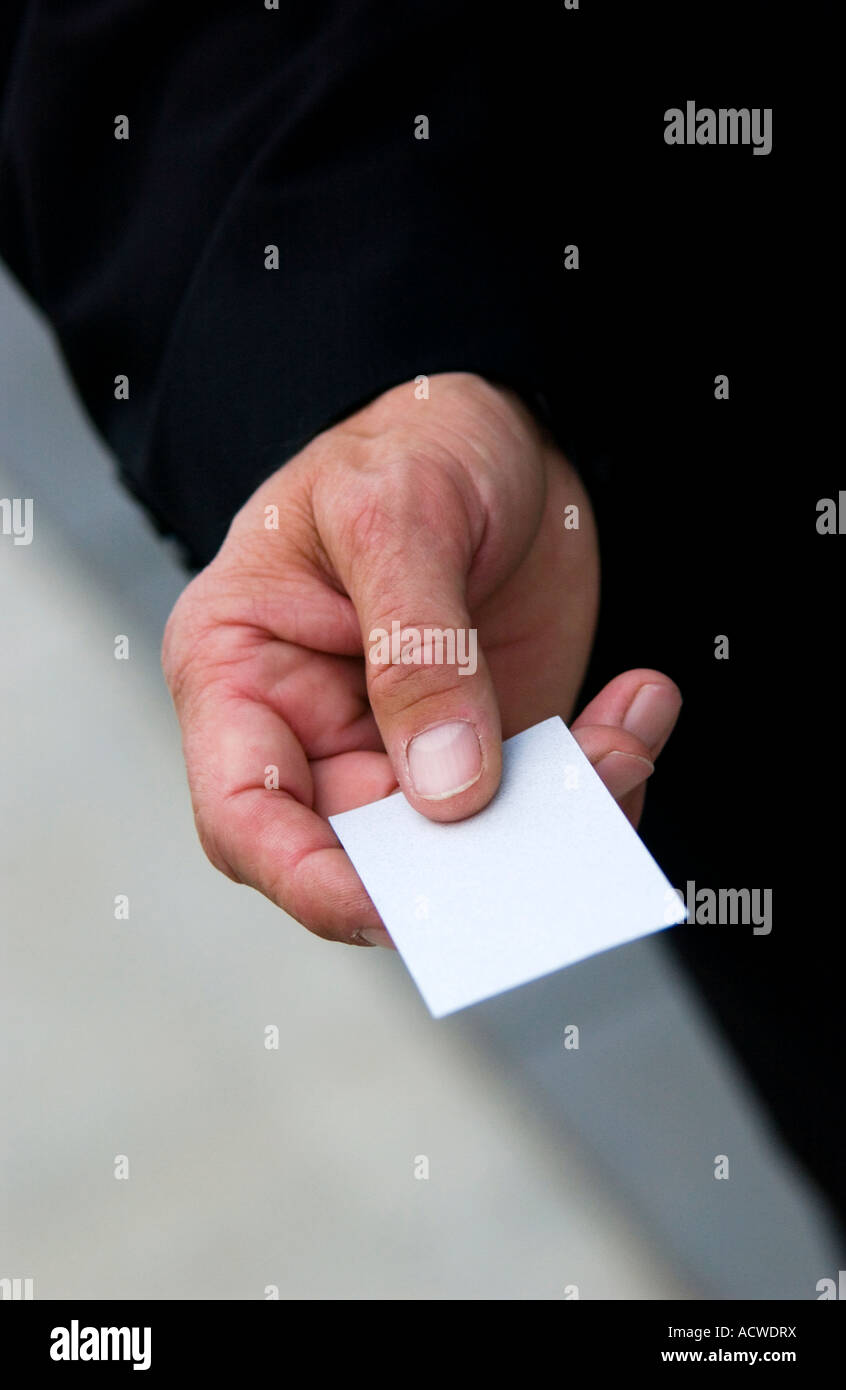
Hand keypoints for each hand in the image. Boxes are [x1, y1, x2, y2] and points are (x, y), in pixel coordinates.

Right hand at [162, 373, 680, 945]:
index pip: (246, 816)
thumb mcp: (396, 516)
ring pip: (472, 847)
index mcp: (243, 675)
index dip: (311, 880)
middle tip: (556, 831)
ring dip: (558, 819)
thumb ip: (416, 653)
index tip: (398, 908)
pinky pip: (543, 802)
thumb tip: (449, 793)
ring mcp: (408, 745)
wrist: (498, 421)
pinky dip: (601, 773)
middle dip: (466, 864)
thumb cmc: (407, 440)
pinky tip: (639, 706)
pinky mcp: (492, 744)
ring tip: (623, 741)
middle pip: (368, 855)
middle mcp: (316, 730)